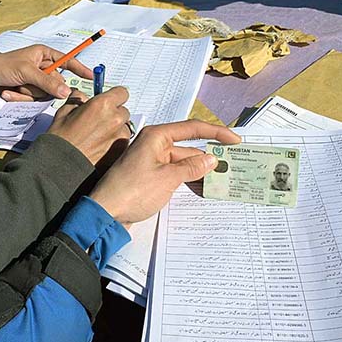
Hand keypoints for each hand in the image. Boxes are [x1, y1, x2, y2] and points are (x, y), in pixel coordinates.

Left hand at [0, 45, 92, 100]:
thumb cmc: (1, 66)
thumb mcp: (25, 72)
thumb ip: (47, 82)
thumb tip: (66, 92)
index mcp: (44, 55)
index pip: (68, 61)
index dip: (80, 69)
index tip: (91, 76)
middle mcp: (42, 68)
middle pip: (56, 85)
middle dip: (40, 88)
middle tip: (25, 84)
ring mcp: (35, 82)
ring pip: (43, 95)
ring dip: (27, 95)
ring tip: (12, 87)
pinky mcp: (27, 93)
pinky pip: (32, 101)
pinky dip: (19, 99)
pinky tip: (8, 92)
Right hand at [47, 87, 131, 165]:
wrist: (60, 165)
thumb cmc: (60, 140)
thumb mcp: (64, 112)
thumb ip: (77, 99)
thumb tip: (80, 95)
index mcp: (103, 105)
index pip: (122, 92)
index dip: (115, 96)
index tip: (109, 101)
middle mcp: (115, 119)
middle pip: (124, 111)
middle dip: (114, 114)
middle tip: (99, 122)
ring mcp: (121, 137)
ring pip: (125, 128)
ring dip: (116, 130)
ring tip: (99, 138)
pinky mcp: (121, 152)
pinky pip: (124, 143)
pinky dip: (116, 144)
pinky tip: (102, 148)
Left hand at [89, 120, 240, 227]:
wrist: (106, 213)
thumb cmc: (133, 191)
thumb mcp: (168, 179)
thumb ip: (192, 167)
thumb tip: (212, 159)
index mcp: (156, 136)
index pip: (193, 128)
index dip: (216, 132)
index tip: (235, 140)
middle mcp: (154, 143)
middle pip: (188, 146)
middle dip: (209, 155)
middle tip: (232, 164)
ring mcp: (151, 160)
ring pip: (182, 161)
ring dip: (199, 169)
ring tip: (221, 178)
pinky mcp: (149, 175)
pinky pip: (174, 172)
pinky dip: (188, 178)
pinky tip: (202, 186)